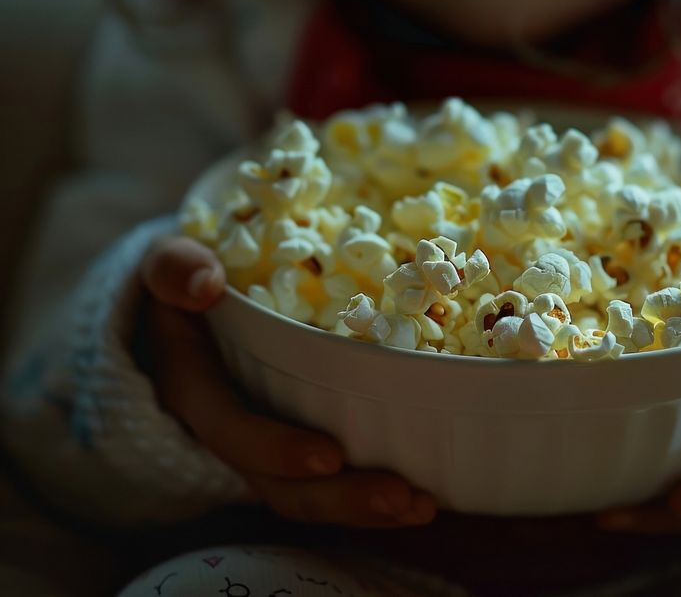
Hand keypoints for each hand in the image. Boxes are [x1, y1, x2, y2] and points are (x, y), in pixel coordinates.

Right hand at [138, 234, 436, 527]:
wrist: (197, 295)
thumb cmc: (193, 276)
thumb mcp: (169, 260)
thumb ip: (175, 268)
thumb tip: (203, 284)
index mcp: (195, 389)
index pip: (231, 431)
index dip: (277, 450)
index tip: (331, 457)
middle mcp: (230, 429)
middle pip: (279, 485)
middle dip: (340, 498)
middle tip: (401, 498)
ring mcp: (264, 445)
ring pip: (309, 494)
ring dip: (365, 508)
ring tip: (422, 506)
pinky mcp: (298, 442)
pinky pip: (332, 482)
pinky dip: (373, 492)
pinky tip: (425, 495)